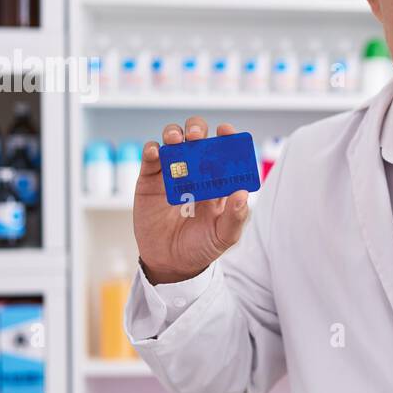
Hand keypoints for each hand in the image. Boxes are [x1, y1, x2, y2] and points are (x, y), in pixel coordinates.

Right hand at [134, 116, 250, 284]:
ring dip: (173, 133)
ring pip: (172, 141)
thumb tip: (242, 194)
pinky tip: (157, 152)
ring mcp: (171, 172)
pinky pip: (150, 158)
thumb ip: (235, 217)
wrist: (170, 263)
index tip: (226, 131)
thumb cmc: (202, 246)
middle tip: (197, 137)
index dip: (226, 136)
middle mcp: (196, 170)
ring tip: (176, 140)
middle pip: (196, 137)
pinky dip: (152, 149)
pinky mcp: (149, 180)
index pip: (223, 150)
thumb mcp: (223, 236)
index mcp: (218, 179)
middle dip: (197, 129)